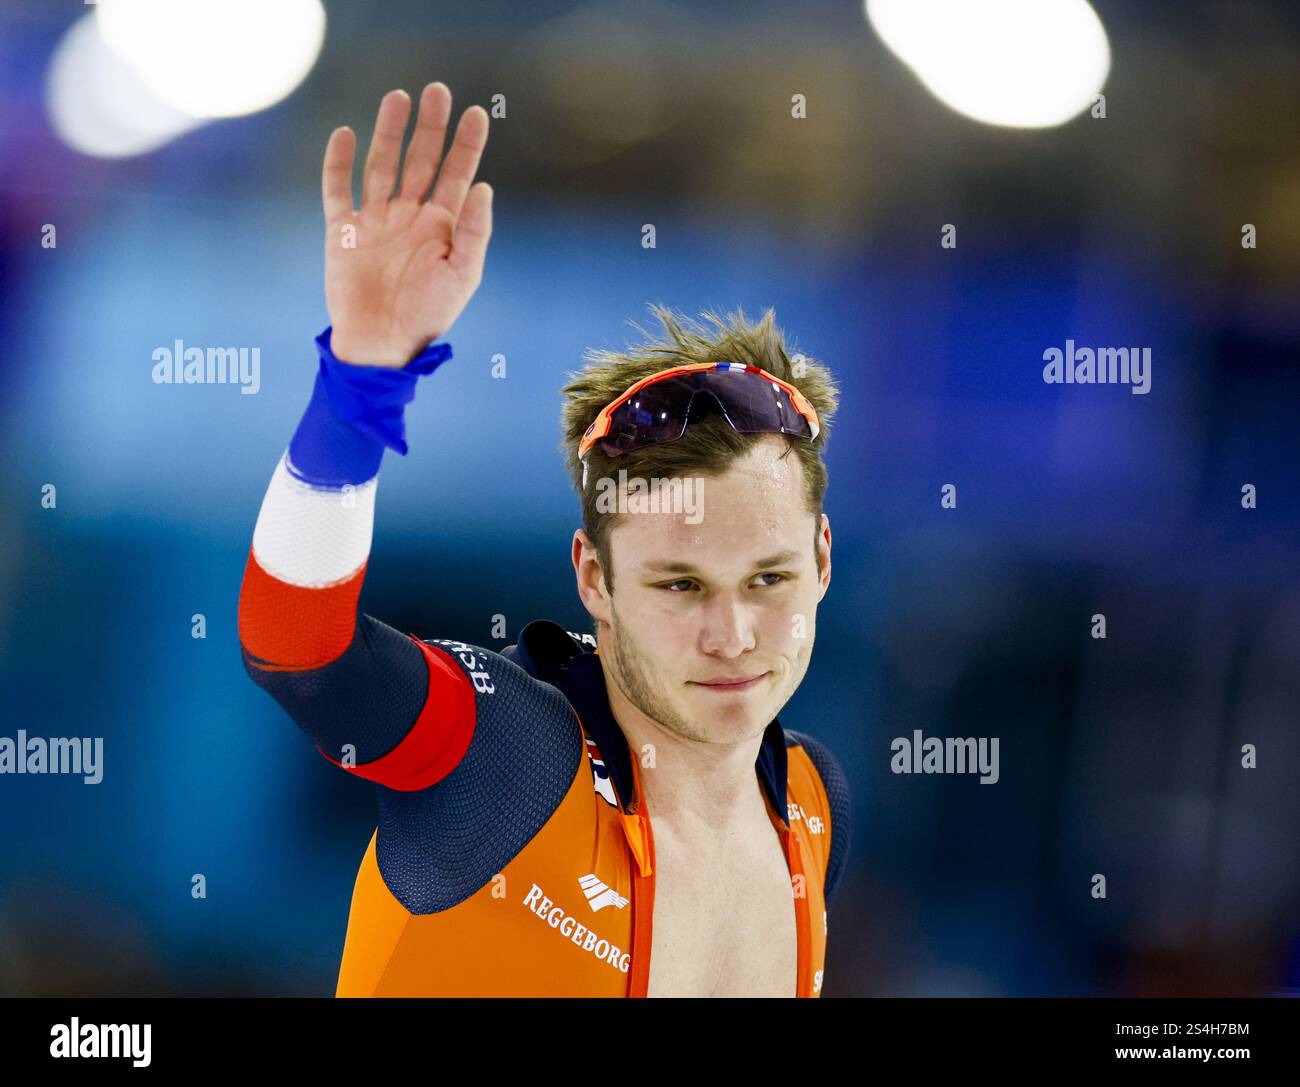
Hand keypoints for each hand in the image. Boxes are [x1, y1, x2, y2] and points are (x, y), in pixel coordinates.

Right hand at [322, 83, 491, 366]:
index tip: (476, 113)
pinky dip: (340, 162)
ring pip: (382, 165)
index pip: (456, 175)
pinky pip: (338, 190)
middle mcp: (409, 217)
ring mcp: (376, 221)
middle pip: (421, 160)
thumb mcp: (461, 275)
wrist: (381, 344)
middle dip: (430, 127)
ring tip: (398, 97)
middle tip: (438, 90)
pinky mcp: (343, 231)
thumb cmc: (427, 316)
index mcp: (441, 227)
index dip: (466, 144)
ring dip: (389, 132)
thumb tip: (483, 187)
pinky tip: (346, 134)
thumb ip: (473, 232)